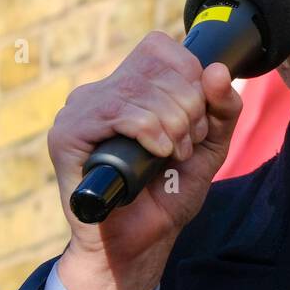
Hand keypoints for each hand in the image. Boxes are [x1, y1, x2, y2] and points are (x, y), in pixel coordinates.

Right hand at [47, 30, 243, 289]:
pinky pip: (123, 113)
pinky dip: (153, 135)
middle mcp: (100, 89)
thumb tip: (216, 70)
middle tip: (183, 148)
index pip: (161, 49)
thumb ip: (222, 107)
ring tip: (169, 157)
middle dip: (190, 113)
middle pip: (163, 71)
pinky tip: (155, 156)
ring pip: (147, 92)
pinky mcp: (67, 134)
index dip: (190, 80)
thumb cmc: (168, 191)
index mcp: (128, 84)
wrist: (140, 241)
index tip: (194, 121)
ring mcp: (79, 109)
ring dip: (175, 130)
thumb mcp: (210, 144)